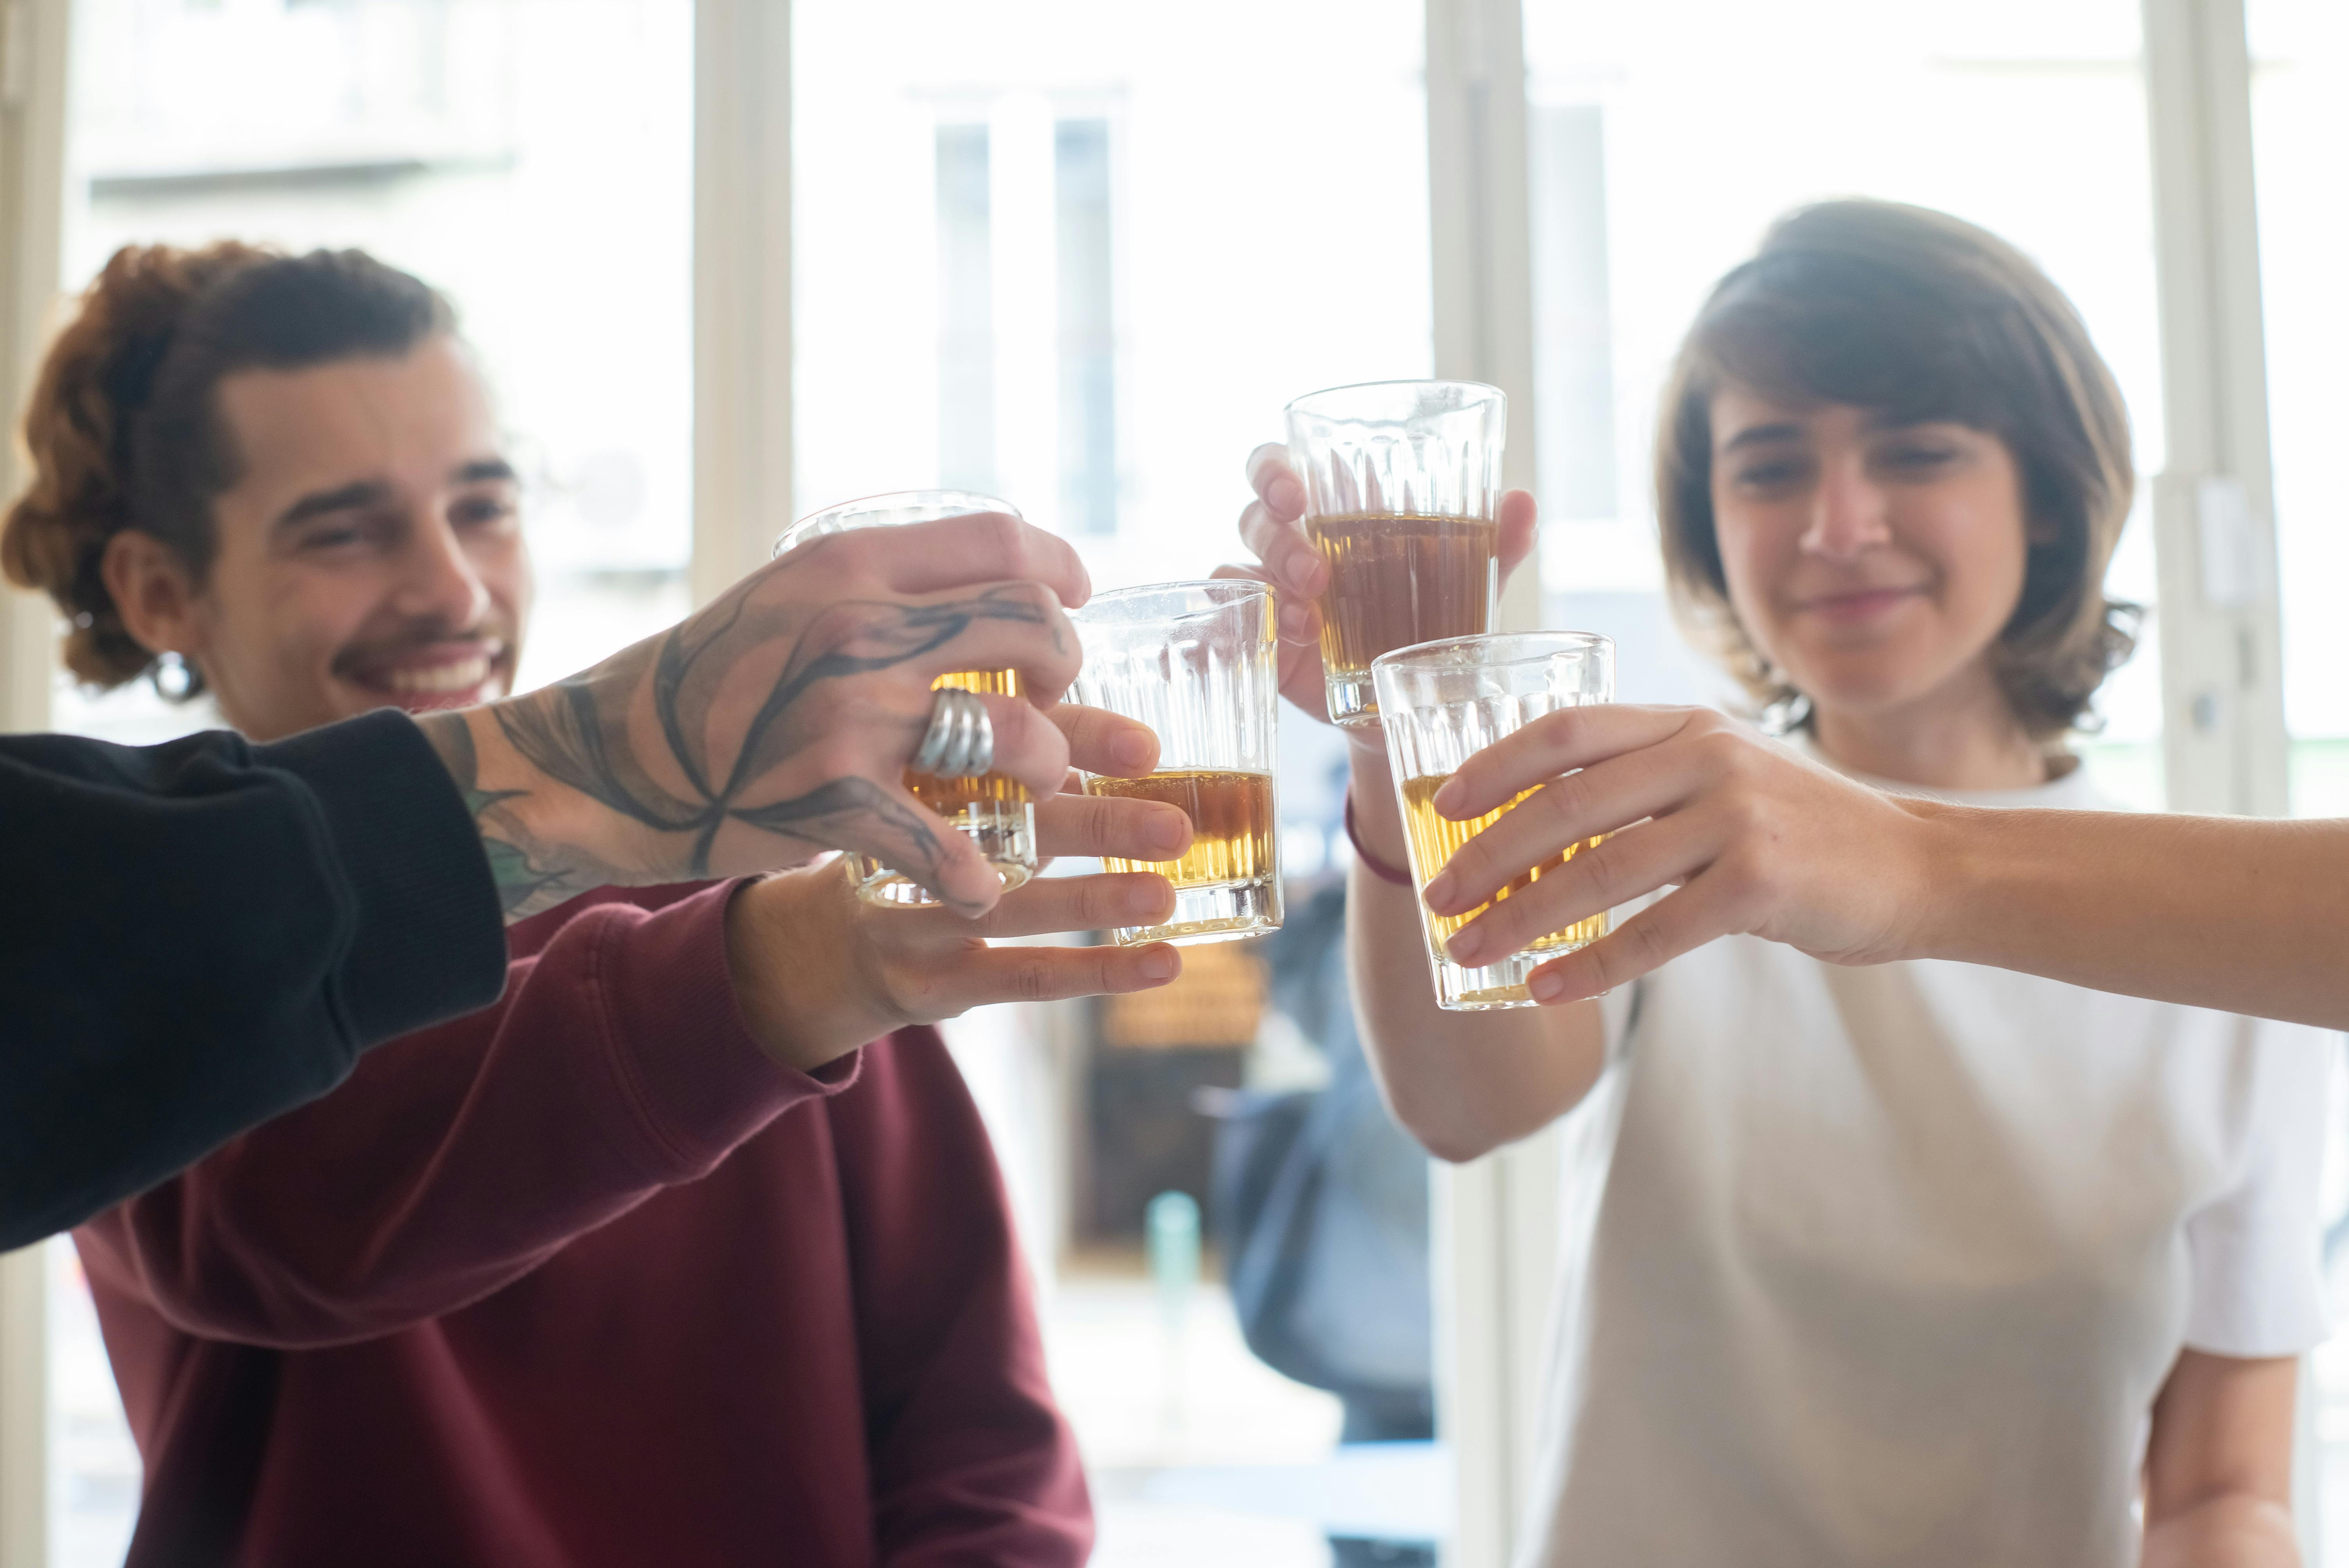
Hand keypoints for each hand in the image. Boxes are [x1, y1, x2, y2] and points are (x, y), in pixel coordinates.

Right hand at [418, 512, 1088, 920]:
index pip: (1001, 542)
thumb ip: (877, 589)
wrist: (603, 763)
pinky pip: (953, 847)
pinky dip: (978, 875)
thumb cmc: (706, 683)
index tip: (1072, 597)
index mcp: (848, 564)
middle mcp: (857, 629)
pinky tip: (976, 884)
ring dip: (1044, 772)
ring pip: (1016, 742)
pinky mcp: (835, 805)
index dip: (1058, 570)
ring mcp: (850, 718)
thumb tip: (986, 588)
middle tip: (1051, 697)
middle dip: (1063, 670)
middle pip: (1031, 629)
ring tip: (1029, 788)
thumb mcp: (787, 600)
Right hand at [727, 703, 1195, 1070]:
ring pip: (1016, 906)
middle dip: (1099, 824)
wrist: (809, 947)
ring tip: (1165, 895)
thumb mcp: (944, 796)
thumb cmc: (910, 848)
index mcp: (920, 770)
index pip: (1004, 740)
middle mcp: (912, 833)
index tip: (1148, 748)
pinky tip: (1161, 964)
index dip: (1078, 740)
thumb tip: (1133, 744)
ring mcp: (914, 913)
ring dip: (1097, 901)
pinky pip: (1020, 977)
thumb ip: (1019, 768)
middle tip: (1176, 826)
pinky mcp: (927, 981)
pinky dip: (1096, 972)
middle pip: (1014, 823)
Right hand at [1214, 442, 1538, 734]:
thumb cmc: (1437, 624)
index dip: (1273, 470)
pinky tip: (1275, 636)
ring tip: (1314, 615)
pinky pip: (1222, 623)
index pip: (1280, 468)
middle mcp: (1292, 545)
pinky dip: (1232, 625)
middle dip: (1276, 534)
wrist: (1414, 705)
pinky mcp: (1264, 640)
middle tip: (1314, 569)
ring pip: (1239, 568)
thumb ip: (1495, 545)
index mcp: (1333, 514)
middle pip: (1255, 515)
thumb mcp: (1471, 585)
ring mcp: (1272, 594)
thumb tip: (1522, 500)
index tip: (1298, 495)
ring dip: (1273, 584)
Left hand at [1418, 706, 1937, 1001]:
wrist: (1917, 866)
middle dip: (1488, 855)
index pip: (1568, 731)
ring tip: (1469, 948)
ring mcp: (1737, 819)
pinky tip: (1544, 986)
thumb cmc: (1802, 829)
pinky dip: (1591, 963)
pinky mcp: (1761, 884)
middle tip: (1437, 896)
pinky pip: (1653, 932)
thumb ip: (1644, 783)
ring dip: (1521, 916)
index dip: (1495, 765)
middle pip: (1566, 804)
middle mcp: (1708, 757)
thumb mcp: (1723, 775)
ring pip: (1598, 870)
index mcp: (1687, 724)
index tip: (1442, 805)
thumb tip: (1533, 826)